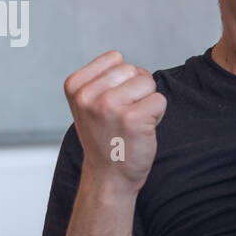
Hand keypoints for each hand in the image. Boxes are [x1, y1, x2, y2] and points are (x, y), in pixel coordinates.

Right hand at [64, 50, 166, 194]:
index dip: (121, 80)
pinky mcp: (133, 119)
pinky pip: (160, 100)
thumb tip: (132, 66)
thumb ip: (102, 78)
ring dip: (147, 102)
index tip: (110, 105)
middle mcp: (88, 95)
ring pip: (148, 82)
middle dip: (136, 90)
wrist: (108, 176)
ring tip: (132, 123)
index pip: (115, 58)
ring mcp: (109, 106)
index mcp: (75, 85)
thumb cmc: (105, 137)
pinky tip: (141, 131)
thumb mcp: (88, 103)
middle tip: (123, 117)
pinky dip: (157, 115)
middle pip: (133, 69)